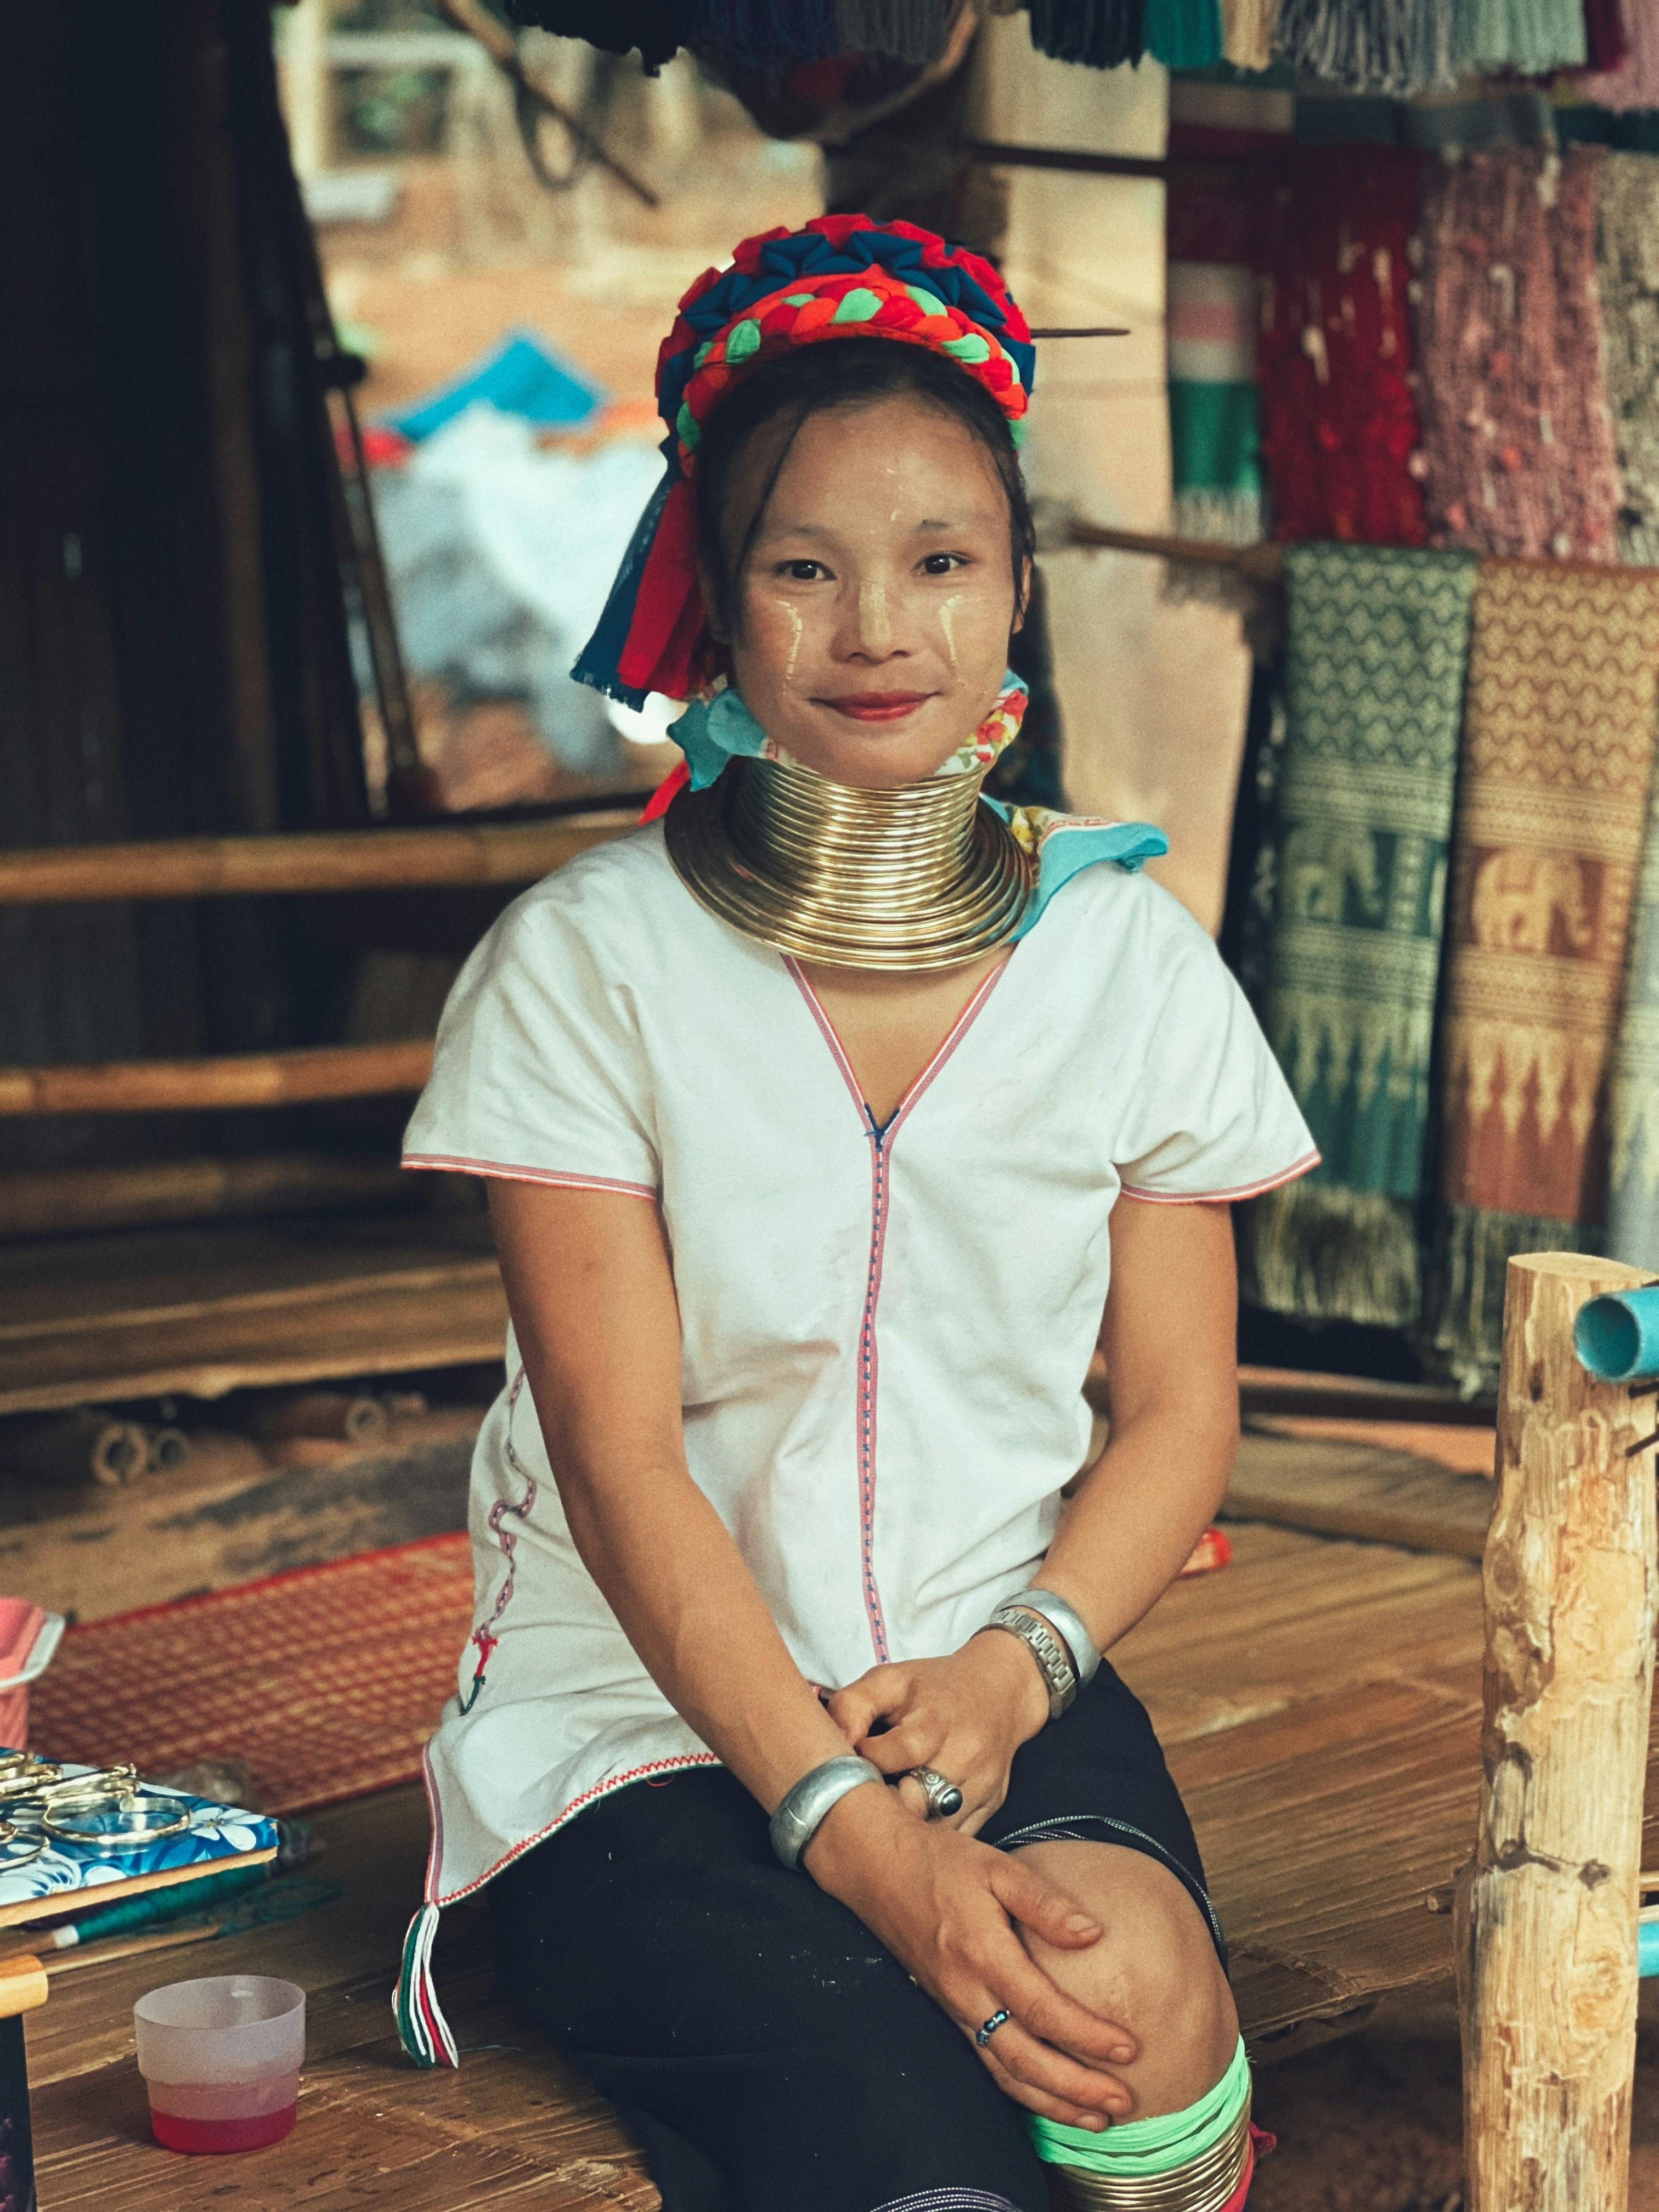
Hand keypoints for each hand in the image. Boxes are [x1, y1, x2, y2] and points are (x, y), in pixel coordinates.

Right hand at [803, 1782, 1137, 2126]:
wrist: (876, 1868)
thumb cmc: (941, 1862)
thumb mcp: (996, 1865)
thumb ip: (1045, 1901)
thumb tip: (1094, 1934)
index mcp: (982, 1953)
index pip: (1042, 2009)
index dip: (1086, 2035)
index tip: (1129, 2050)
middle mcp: (965, 1991)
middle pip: (1024, 2058)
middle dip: (1075, 2088)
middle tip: (1123, 2103)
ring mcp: (953, 2007)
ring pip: (1004, 2071)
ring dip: (1051, 2101)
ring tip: (1096, 2119)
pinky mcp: (948, 2011)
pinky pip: (986, 2062)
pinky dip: (1020, 2089)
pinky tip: (1048, 2098)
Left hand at [827, 1632, 1048, 1832]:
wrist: (1001, 1692)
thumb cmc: (934, 1688)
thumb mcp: (890, 1680)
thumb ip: (852, 1705)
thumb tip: (834, 1741)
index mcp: (933, 1724)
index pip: (888, 1756)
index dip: (860, 1764)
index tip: (849, 1762)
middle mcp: (963, 1759)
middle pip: (914, 1805)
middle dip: (882, 1808)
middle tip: (863, 1801)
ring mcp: (980, 1789)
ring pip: (934, 1833)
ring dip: (905, 1831)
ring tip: (884, 1817)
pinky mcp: (990, 1809)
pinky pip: (954, 1841)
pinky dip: (930, 1842)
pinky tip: (911, 1828)